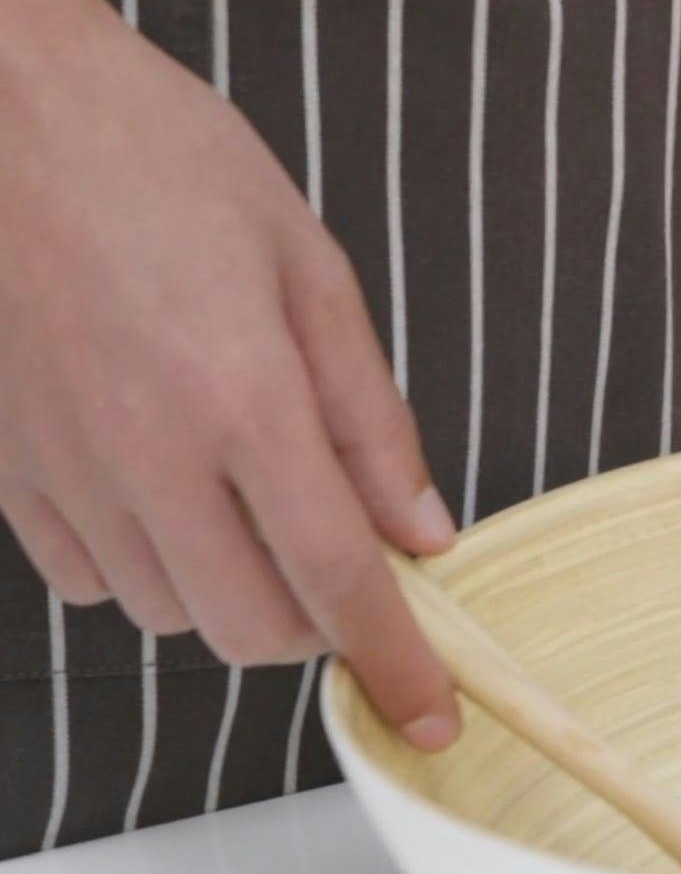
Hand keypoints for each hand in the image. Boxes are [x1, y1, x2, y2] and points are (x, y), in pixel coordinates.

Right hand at [0, 0, 460, 746]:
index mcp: (239, 398)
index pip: (335, 579)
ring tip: (252, 495)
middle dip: (314, 623)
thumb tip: (421, 534)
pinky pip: (84, 576)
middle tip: (346, 555)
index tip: (431, 716)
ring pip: (165, 610)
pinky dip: (144, 566)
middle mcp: (141, 453)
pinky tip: (167, 491)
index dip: (393, 661)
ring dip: (230, 589)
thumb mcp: (307, 265)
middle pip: (248, 624)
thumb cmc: (159, 157)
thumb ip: (369, 417)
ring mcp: (56, 466)